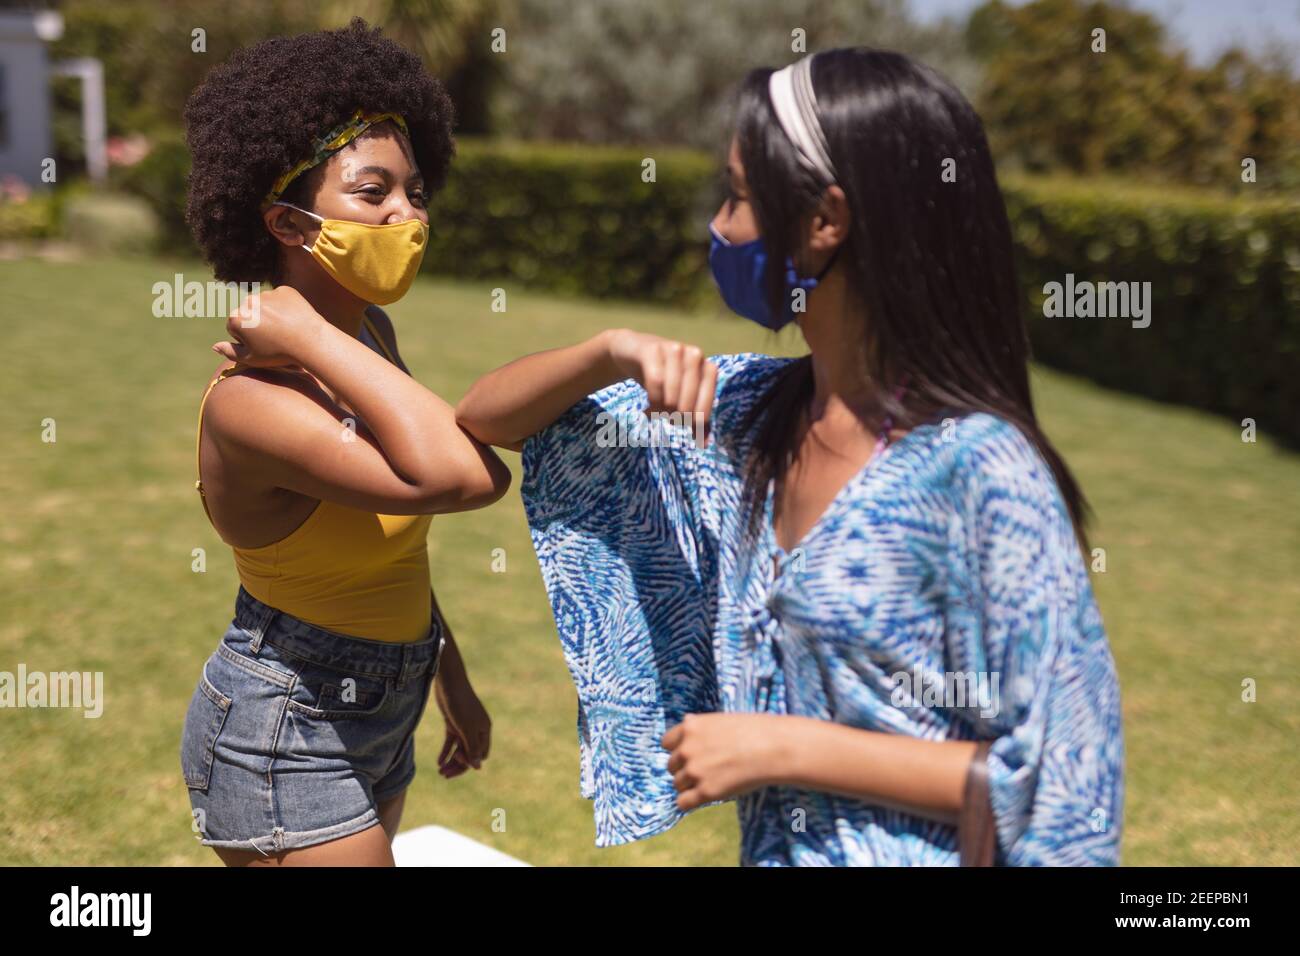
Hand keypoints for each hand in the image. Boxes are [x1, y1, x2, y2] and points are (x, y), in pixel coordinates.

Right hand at [210, 285, 320, 368]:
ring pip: (264, 305)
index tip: (262, 345)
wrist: (310, 341)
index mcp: (235, 318)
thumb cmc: (279, 354)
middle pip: (248, 313)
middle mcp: (248, 302)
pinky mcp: (284, 290)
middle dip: (256, 324)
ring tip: (285, 328)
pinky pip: (281, 298)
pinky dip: (285, 307)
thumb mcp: (252, 358)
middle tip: (274, 337)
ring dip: (271, 314)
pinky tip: (293, 319)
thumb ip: (230, 352)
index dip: (247, 339)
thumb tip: (214, 346)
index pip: (235, 327)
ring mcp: (267, 294)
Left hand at [433, 672, 490, 778]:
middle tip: (444, 775)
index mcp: (484, 730)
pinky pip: (451, 742)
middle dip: (458, 765)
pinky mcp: (453, 723)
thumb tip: (477, 767)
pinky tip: (439, 761)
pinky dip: (446, 751)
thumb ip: (472, 748)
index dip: (469, 761)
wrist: (448, 683)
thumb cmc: (460, 704)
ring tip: (440, 771)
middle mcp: (476, 730)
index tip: (457, 757)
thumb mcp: (466, 728)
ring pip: (459, 749)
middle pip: (469, 754)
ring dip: (451, 761)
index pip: (480, 754)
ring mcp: (464, 727)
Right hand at [605, 329, 718, 445]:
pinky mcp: (653, 349)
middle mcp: (695, 355)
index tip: (686, 432)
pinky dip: (652, 401)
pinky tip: (646, 409)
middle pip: (688, 403)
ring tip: (653, 414)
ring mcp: (674, 349)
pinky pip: (656, 383)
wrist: (632, 350)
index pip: (706, 405)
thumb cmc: (662, 377)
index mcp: (708, 368)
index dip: (697, 424)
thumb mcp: (681, 395)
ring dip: (661, 412)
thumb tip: (704, 444)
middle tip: (665, 419)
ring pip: (672, 395)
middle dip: (676, 419)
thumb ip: (695, 417)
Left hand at [662, 713, 787, 809]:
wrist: (773, 747)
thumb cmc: (753, 731)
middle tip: (707, 770)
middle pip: (671, 766)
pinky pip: (683, 803)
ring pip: (678, 784)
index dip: (679, 750)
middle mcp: (687, 748)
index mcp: (690, 727)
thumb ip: (700, 725)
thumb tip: (685, 720)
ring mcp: (695, 770)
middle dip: (685, 769)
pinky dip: (691, 802)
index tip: (693, 754)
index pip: (666, 744)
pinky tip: (705, 796)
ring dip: (691, 786)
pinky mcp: (706, 791)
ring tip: (713, 781)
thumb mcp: (722, 720)